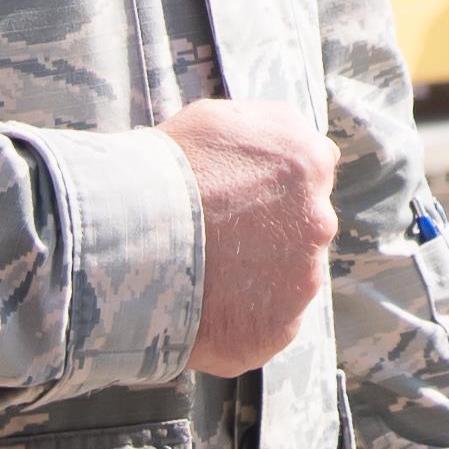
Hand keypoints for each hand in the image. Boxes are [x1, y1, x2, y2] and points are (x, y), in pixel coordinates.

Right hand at [161, 96, 334, 375]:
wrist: (130, 235)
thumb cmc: (167, 170)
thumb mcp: (221, 120)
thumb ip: (267, 130)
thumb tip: (286, 140)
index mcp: (308, 164)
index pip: (311, 172)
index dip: (273, 185)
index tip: (242, 197)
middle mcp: (318, 221)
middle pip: (303, 229)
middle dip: (270, 233)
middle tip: (218, 240)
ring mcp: (301, 280)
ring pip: (287, 281)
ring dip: (257, 279)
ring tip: (203, 277)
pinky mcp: (276, 329)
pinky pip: (266, 326)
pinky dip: (241, 321)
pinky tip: (204, 308)